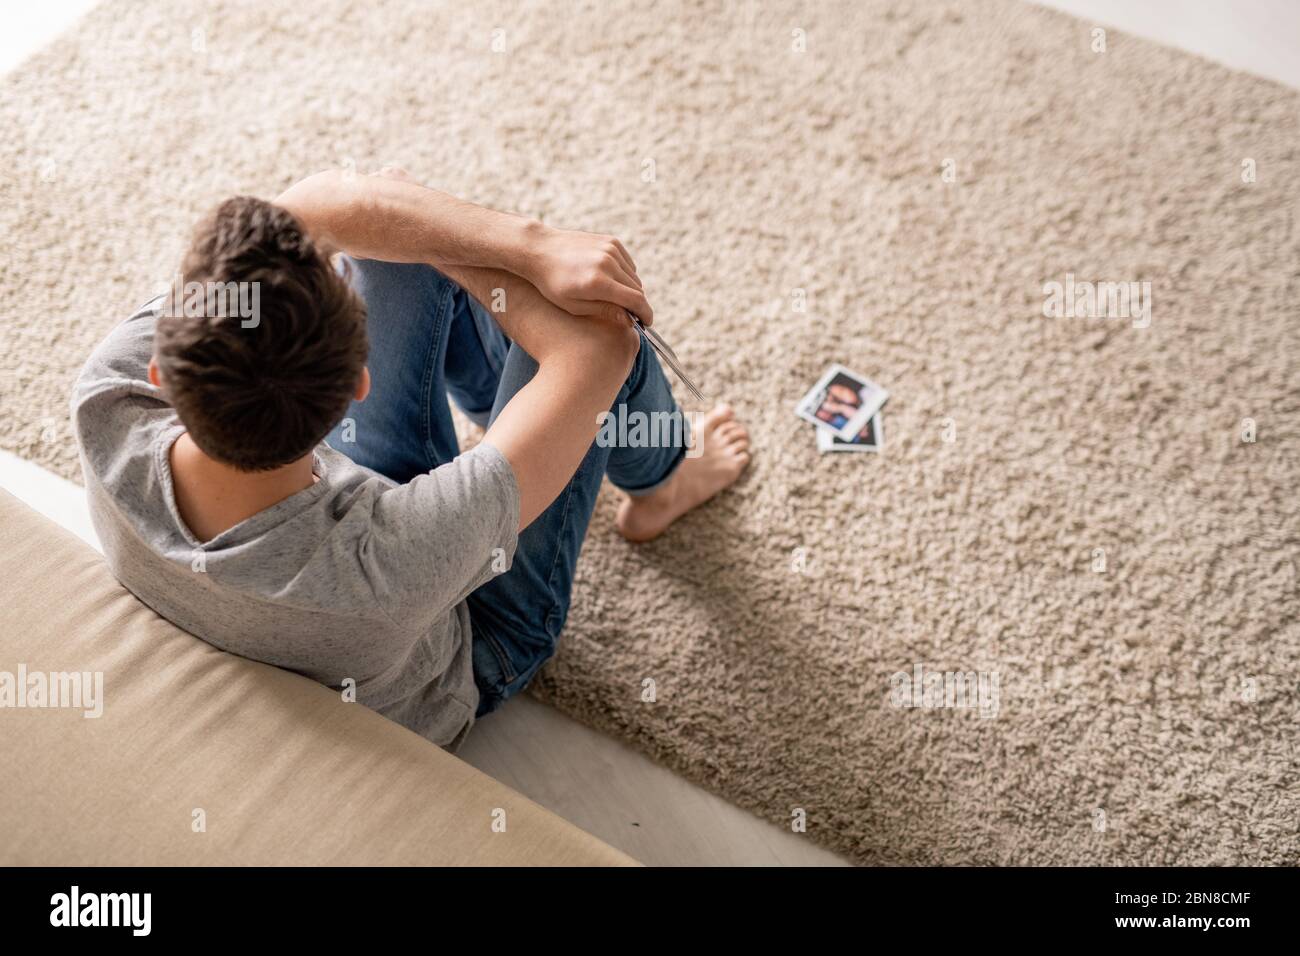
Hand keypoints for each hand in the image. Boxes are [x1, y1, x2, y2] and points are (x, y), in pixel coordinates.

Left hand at [524, 225, 652, 324]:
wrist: (539, 250)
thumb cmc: (552, 283)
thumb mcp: (574, 306)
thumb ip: (605, 311)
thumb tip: (629, 320)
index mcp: (598, 282)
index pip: (635, 300)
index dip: (645, 314)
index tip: (647, 323)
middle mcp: (607, 263)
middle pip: (637, 289)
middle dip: (637, 304)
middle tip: (629, 314)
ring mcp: (610, 249)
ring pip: (634, 276)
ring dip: (630, 289)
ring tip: (615, 298)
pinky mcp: (611, 241)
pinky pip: (628, 263)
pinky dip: (625, 274)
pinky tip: (610, 281)